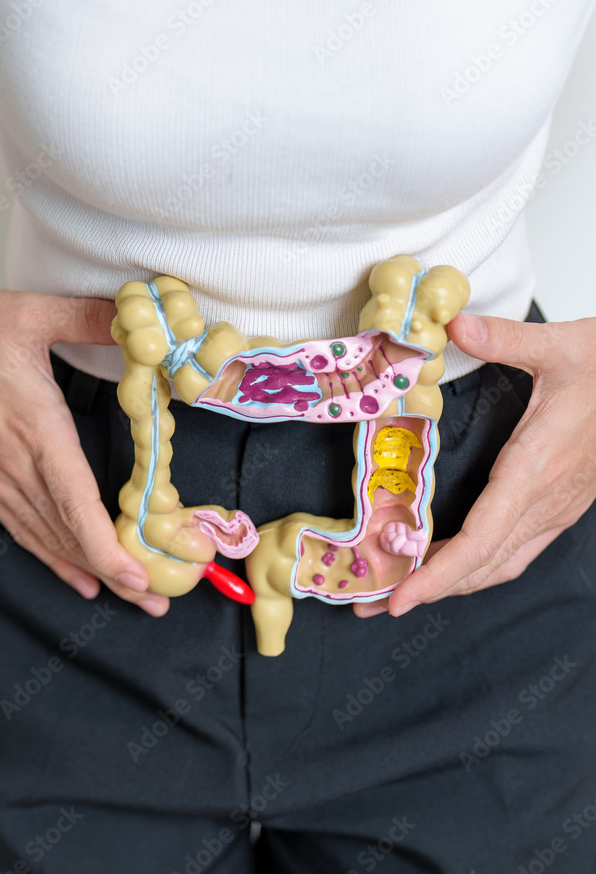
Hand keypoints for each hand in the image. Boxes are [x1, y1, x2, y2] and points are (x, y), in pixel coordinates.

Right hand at [0, 286, 168, 615]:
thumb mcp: (30, 312)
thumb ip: (90, 318)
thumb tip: (140, 321)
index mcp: (34, 427)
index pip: (74, 502)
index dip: (106, 546)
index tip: (137, 576)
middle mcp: (14, 463)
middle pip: (69, 532)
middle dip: (114, 572)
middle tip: (154, 603)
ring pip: (45, 537)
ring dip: (87, 570)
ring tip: (126, 597)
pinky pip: (19, 528)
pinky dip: (50, 556)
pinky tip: (75, 575)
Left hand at [354, 310, 595, 618]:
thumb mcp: (559, 345)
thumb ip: (504, 338)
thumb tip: (455, 326)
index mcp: (536, 468)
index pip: (482, 539)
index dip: (440, 574)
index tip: (401, 596)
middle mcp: (544, 501)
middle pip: (481, 565)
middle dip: (425, 590)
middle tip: (371, 605)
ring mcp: (555, 510)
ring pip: (498, 565)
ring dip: (449, 584)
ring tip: (399, 592)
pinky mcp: (558, 507)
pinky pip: (513, 552)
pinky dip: (476, 568)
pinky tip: (451, 568)